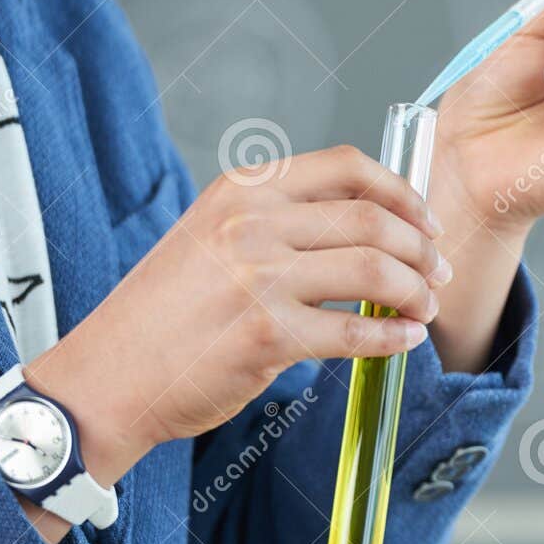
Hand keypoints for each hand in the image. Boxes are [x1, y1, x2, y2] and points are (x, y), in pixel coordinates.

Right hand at [25, 146, 449, 494]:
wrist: (106, 377)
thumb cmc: (166, 313)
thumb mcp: (214, 235)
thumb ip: (280, 220)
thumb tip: (371, 224)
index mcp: (244, 189)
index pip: (347, 166)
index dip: (402, 193)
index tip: (426, 222)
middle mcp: (251, 223)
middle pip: (373, 219)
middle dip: (421, 250)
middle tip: (437, 275)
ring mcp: (258, 278)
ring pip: (374, 271)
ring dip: (416, 293)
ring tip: (425, 310)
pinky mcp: (267, 335)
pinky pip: (356, 332)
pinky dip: (393, 338)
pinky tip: (404, 342)